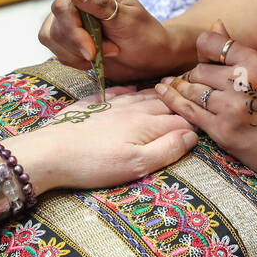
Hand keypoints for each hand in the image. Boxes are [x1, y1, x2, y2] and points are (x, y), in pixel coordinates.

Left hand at [10, 86, 196, 193]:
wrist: (49, 152)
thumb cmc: (92, 164)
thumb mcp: (135, 165)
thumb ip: (166, 149)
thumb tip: (192, 135)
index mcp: (146, 124)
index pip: (180, 119)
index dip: (195, 121)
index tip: (207, 122)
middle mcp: (131, 109)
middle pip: (163, 103)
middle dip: (180, 103)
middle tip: (194, 100)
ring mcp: (110, 104)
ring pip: (142, 95)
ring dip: (159, 95)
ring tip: (172, 92)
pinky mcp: (91, 105)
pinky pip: (118, 92)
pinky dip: (131, 90)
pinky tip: (133, 91)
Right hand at [38, 0, 173, 81]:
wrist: (149, 57)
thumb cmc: (144, 34)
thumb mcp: (127, 18)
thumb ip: (100, 4)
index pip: (64, 5)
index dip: (74, 30)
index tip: (92, 49)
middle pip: (56, 23)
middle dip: (79, 45)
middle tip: (110, 51)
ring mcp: (71, 17)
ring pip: (51, 38)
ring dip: (78, 54)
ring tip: (106, 53)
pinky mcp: (68, 37)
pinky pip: (57, 51)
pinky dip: (75, 60)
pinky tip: (95, 59)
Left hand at [153, 22, 256, 189]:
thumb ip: (240, 52)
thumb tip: (215, 24)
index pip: (213, 43)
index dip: (203, 50)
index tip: (202, 58)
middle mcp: (242, 82)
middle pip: (199, 69)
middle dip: (192, 75)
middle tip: (190, 80)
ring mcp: (230, 108)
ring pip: (191, 89)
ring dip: (178, 87)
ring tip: (167, 85)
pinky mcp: (222, 132)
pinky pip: (189, 112)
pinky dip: (174, 102)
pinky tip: (164, 95)